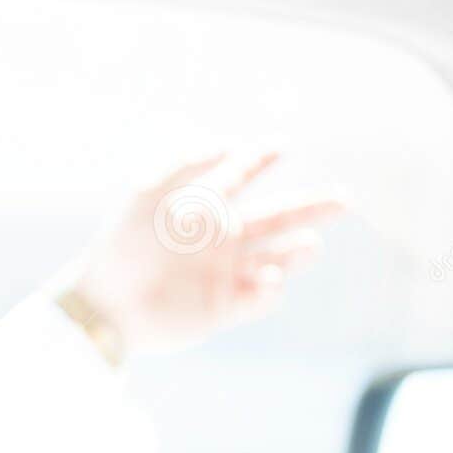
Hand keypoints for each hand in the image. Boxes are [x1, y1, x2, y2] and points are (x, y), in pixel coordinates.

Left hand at [61, 153, 341, 357]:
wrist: (106, 305)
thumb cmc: (123, 246)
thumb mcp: (147, 194)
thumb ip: (186, 164)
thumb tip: (229, 142)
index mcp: (203, 208)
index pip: (241, 176)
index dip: (261, 159)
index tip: (283, 143)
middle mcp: (221, 240)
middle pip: (277, 219)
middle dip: (311, 208)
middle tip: (346, 198)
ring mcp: (224, 275)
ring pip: (276, 260)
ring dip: (296, 252)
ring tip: (310, 245)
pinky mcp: (222, 310)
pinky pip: (257, 299)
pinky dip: (269, 290)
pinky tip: (268, 280)